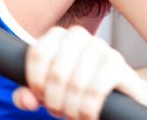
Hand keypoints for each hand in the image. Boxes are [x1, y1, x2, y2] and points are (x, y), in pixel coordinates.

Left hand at [12, 26, 146, 118]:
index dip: (36, 81)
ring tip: (74, 115)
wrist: (121, 94)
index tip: (40, 96)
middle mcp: (77, 35)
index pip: (38, 54)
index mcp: (57, 36)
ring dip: (72, 108)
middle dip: (55, 100)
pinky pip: (95, 89)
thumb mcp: (49, 92)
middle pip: (56, 72)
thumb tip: (25, 99)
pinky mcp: (117, 63)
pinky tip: (88, 116)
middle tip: (59, 111)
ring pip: (75, 83)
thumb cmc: (78, 90)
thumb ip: (29, 95)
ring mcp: (100, 46)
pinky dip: (88, 108)